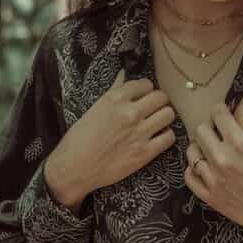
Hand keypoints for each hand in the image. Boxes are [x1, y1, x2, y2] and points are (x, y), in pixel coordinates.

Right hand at [45, 69, 175, 205]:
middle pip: (161, 97)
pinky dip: (165, 136)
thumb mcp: (95, 108)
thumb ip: (114, 90)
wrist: (74, 168)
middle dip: (159, 102)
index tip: (143, 97)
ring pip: (168, 114)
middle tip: (153, 109)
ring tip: (157, 123)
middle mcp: (129, 112)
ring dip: (164, 117)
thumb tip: (124, 74)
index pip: (145, 84)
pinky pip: (169, 137)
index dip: (146, 91)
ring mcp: (139, 132)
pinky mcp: (144, 152)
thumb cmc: (79, 138)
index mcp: (115, 98)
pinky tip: (157, 138)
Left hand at [184, 94, 242, 242]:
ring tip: (211, 150)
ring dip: (200, 147)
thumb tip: (238, 104)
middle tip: (219, 133)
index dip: (221, 111)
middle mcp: (223, 159)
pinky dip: (194, 169)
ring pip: (191, 152)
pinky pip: (189, 176)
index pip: (218, 114)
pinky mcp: (210, 197)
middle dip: (210, 128)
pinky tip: (205, 168)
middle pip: (201, 130)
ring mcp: (214, 179)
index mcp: (241, 144)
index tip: (223, 114)